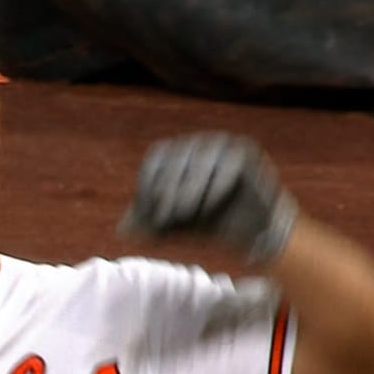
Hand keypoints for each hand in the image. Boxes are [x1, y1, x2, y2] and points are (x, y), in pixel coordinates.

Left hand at [120, 132, 298, 263]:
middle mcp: (198, 143)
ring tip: (184, 214)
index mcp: (177, 153)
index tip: (149, 214)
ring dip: (188, 189)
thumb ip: (149, 224)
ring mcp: (223, 143)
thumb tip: (120, 230)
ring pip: (200, 161)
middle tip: (163, 218)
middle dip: (166, 191)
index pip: (155, 161)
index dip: (147, 186)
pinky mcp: (245, 151)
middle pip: (175, 159)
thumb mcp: (175, 225)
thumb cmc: (210, 222)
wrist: (252, 231)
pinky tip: (209, 205)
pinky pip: (228, 163)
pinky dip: (216, 185)